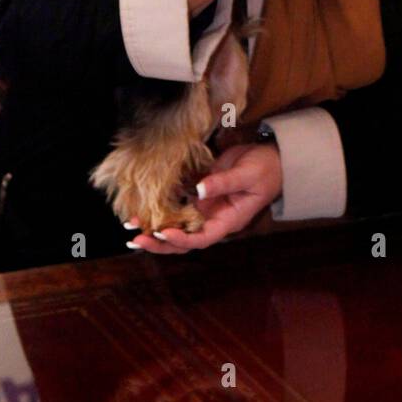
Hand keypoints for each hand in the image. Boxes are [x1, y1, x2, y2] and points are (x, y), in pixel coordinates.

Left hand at [126, 141, 282, 254]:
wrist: (270, 159)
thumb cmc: (265, 170)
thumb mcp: (248, 174)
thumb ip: (224, 182)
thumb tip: (199, 189)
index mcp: (228, 221)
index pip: (203, 238)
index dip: (183, 239)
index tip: (164, 232)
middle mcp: (213, 219)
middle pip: (184, 239)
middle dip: (160, 242)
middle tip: (136, 238)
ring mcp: (205, 208)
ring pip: (177, 225)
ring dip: (154, 228)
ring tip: (131, 226)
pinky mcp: (199, 195)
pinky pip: (177, 206)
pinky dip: (160, 208)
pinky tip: (142, 208)